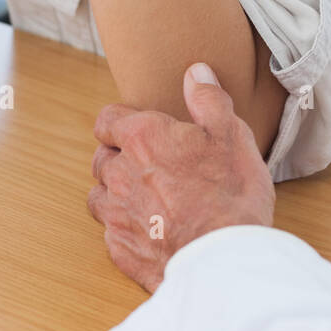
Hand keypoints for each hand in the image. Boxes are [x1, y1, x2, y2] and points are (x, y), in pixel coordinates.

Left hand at [88, 64, 274, 292]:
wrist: (225, 258)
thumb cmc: (231, 193)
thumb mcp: (230, 134)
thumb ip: (208, 100)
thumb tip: (196, 72)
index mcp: (142, 138)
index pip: (106, 120)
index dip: (120, 123)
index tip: (137, 129)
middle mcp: (120, 173)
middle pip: (101, 158)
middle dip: (118, 158)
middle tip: (148, 165)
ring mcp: (117, 213)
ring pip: (100, 196)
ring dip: (116, 194)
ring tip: (146, 198)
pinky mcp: (120, 248)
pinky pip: (111, 232)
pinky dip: (125, 229)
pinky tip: (149, 230)